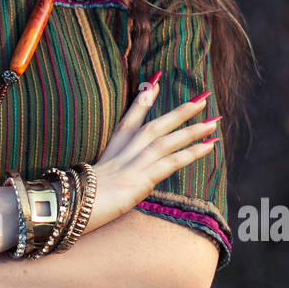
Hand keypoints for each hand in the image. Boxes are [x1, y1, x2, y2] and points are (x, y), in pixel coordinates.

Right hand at [82, 72, 219, 232]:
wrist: (75, 206)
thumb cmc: (82, 197)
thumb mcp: (94, 178)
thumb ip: (109, 169)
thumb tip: (120, 173)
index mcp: (113, 148)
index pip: (130, 118)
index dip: (143, 99)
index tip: (156, 80)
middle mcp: (125, 151)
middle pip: (155, 125)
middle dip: (179, 111)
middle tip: (201, 98)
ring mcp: (134, 163)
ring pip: (167, 140)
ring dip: (191, 129)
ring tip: (213, 121)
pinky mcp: (142, 178)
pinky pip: (171, 162)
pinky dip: (191, 153)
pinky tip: (208, 146)